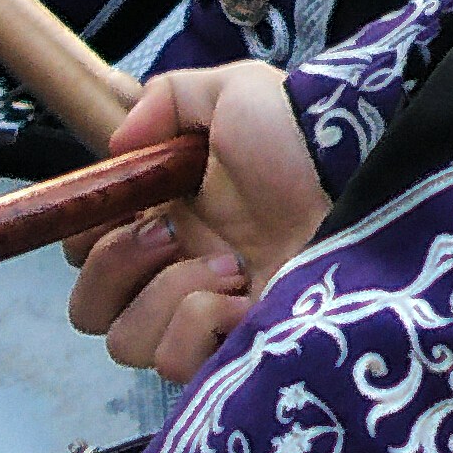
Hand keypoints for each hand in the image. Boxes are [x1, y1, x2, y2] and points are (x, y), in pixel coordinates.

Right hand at [67, 62, 329, 381]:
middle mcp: (182, 271)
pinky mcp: (233, 353)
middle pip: (89, 308)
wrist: (367, 184)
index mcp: (173, 216)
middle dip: (114, 266)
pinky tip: (246, 296)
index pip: (85, 252)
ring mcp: (207, 317)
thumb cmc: (310, 140)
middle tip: (171, 233)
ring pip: (126, 340)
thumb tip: (118, 142)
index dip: (85, 235)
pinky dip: (199, 325)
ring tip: (231, 263)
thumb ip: (168, 98)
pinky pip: (173, 360)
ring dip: (168, 293)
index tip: (121, 206)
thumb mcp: (238, 91)